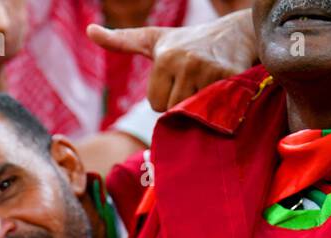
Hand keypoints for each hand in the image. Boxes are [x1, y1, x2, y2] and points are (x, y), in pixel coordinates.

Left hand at [86, 9, 255, 111]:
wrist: (240, 32)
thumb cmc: (191, 40)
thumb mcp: (155, 39)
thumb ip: (122, 40)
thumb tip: (89, 30)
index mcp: (164, 57)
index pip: (156, 104)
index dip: (167, 96)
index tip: (179, 77)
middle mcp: (185, 62)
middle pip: (173, 111)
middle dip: (183, 102)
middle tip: (196, 81)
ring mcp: (210, 71)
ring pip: (193, 114)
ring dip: (201, 106)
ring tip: (209, 83)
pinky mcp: (232, 79)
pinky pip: (215, 111)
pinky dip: (219, 107)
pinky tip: (223, 89)